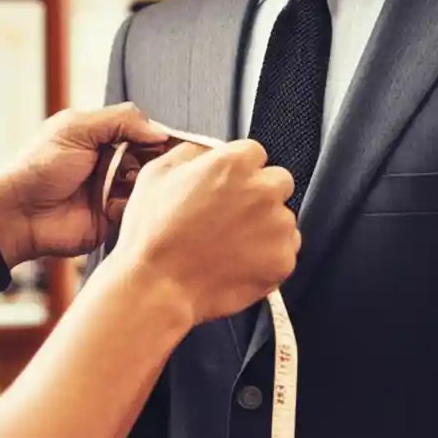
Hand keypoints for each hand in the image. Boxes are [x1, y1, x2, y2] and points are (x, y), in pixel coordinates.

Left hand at [0, 103, 167, 264]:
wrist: (21, 213)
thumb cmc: (40, 166)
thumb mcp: (77, 128)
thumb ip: (120, 120)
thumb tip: (159, 131)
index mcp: (104, 137)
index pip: (145, 133)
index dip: (158, 138)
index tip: (164, 144)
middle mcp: (112, 163)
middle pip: (152, 160)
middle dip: (148, 162)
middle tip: (130, 167)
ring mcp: (114, 191)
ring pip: (148, 186)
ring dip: (137, 185)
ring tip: (115, 186)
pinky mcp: (113, 218)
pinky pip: (137, 212)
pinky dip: (128, 208)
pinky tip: (108, 207)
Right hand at [105, 139, 299, 324]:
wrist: (156, 287)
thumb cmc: (152, 235)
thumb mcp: (156, 174)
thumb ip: (191, 153)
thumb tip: (207, 151)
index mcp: (234, 164)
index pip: (255, 154)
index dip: (239, 172)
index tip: (228, 188)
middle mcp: (262, 190)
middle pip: (278, 182)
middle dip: (260, 195)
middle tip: (231, 217)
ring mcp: (277, 227)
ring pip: (283, 219)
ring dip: (265, 227)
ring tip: (229, 245)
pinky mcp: (283, 260)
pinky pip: (285, 252)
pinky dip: (268, 257)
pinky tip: (238, 262)